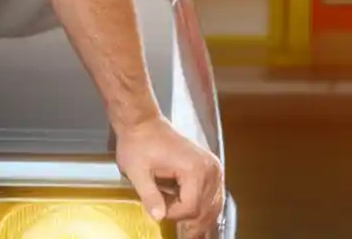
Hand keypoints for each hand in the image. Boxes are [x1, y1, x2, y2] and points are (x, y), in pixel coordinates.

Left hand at [115, 115, 224, 237]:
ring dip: (199, 216)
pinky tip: (192, 213)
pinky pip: (214, 194)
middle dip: (190, 221)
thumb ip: (150, 195)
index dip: (174, 215)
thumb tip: (159, 217)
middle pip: (206, 208)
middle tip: (178, 229)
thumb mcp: (137, 171)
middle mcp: (209, 168)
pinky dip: (204, 206)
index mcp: (193, 169)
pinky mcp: (211, 167)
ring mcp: (213, 167)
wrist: (144, 123)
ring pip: (213, 204)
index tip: (159, 211)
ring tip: (185, 225)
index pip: (190, 207)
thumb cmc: (138, 144)